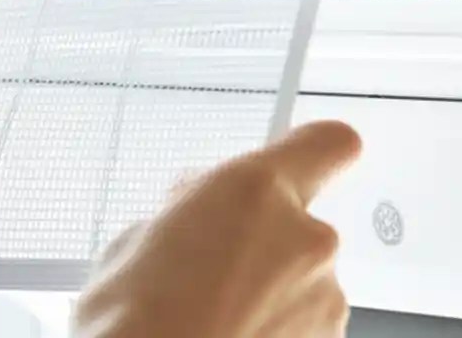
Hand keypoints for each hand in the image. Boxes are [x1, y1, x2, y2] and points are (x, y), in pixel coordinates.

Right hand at [74, 121, 360, 337]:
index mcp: (256, 192)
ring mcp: (323, 301)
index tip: (301, 159)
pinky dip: (275, 334)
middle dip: (262, 244)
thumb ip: (183, 213)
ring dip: (269, 296)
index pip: (329, 143)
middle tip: (208, 270)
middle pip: (301, 225)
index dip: (314, 152)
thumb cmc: (135, 328)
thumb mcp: (132, 244)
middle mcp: (305, 239)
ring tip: (210, 320)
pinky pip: (304, 327)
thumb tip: (190, 211)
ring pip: (303, 283)